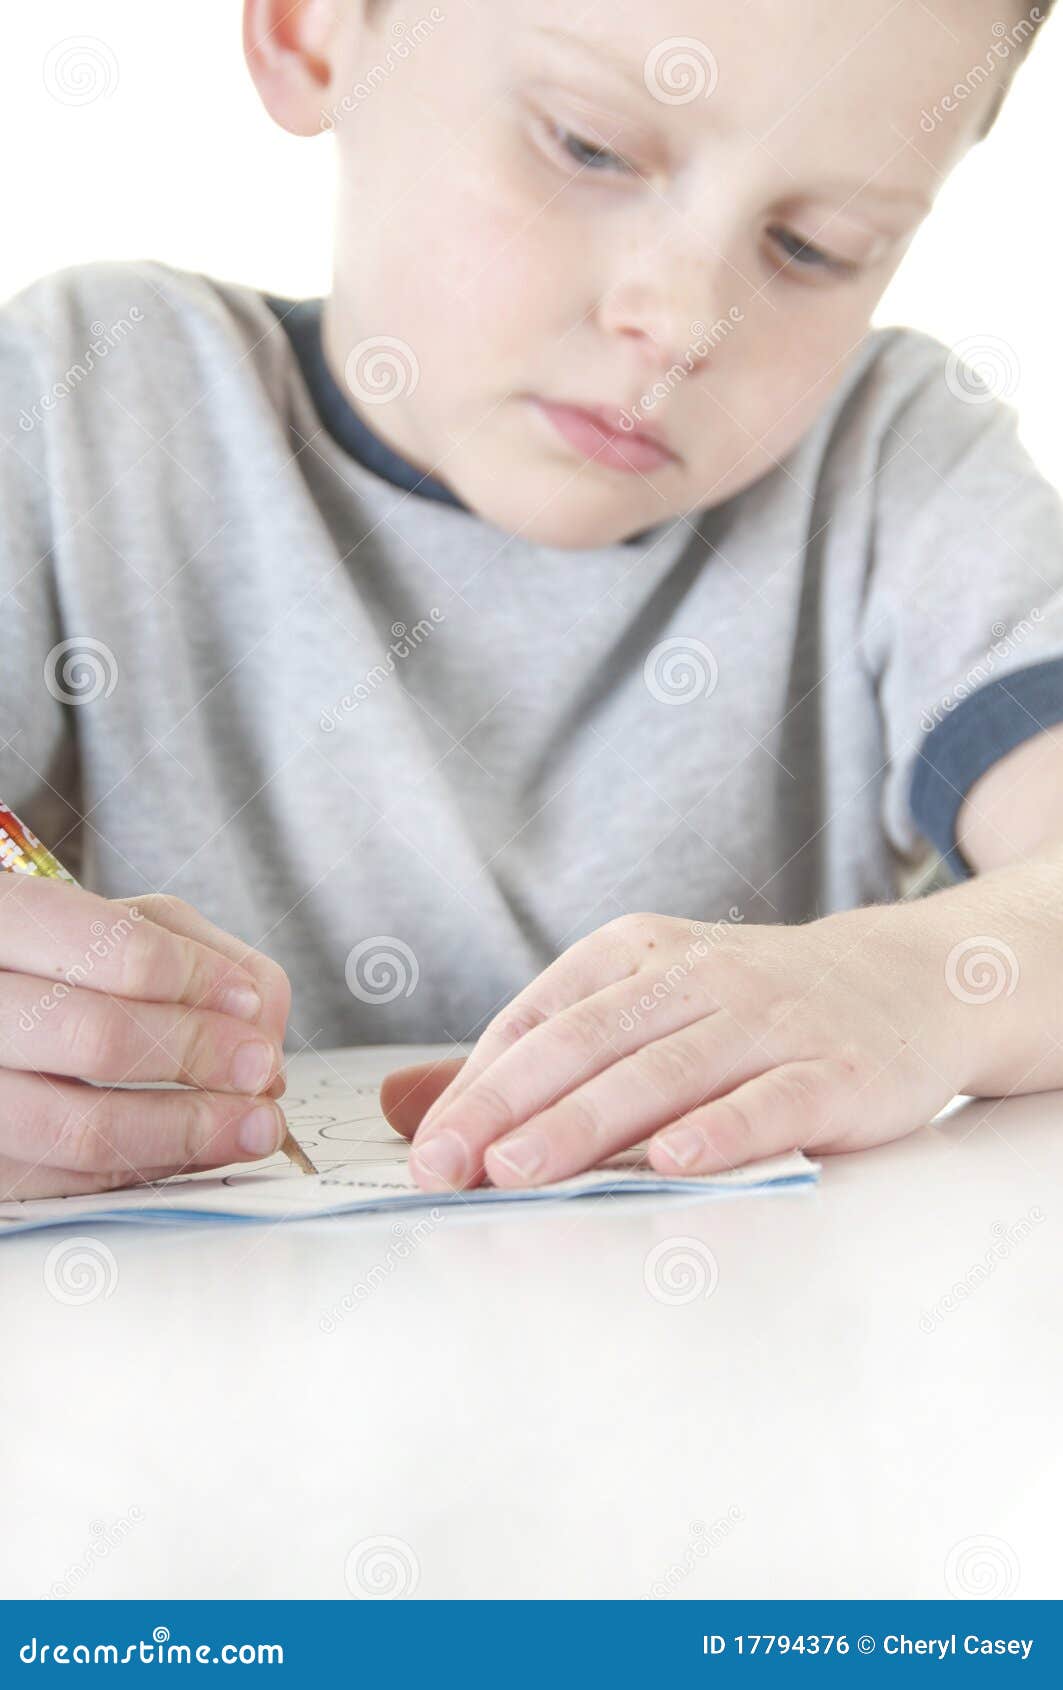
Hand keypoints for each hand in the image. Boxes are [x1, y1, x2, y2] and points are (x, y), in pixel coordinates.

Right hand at [0, 879, 291, 1199]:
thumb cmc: (62, 963)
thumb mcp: (120, 926)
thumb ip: (195, 955)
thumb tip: (260, 1026)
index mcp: (2, 921)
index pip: (107, 944)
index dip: (194, 977)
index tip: (250, 1004)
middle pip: (95, 1037)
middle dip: (199, 1054)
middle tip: (262, 1068)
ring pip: (79, 1128)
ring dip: (190, 1130)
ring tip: (256, 1124)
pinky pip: (73, 1182)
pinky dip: (152, 1166)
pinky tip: (200, 1149)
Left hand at [381, 909, 970, 1190]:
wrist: (908, 980)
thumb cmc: (751, 1008)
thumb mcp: (644, 1005)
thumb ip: (533, 1059)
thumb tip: (403, 1104)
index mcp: (636, 952)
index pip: (540, 1018)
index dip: (477, 1086)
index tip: (427, 1151)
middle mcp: (698, 977)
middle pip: (587, 1042)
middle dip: (507, 1108)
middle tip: (445, 1167)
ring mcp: (770, 1020)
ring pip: (665, 1071)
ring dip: (585, 1122)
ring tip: (519, 1169)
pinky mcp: (834, 1070)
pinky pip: (770, 1102)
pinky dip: (721, 1130)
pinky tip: (674, 1159)